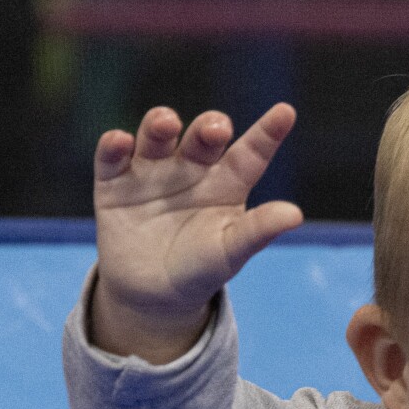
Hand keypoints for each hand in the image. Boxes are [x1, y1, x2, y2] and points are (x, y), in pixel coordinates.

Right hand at [88, 103, 304, 363]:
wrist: (152, 296)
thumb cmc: (200, 269)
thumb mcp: (230, 252)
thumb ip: (258, 230)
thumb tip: (295, 215)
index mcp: (227, 182)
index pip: (251, 152)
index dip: (268, 132)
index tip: (286, 112)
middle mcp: (192, 168)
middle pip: (202, 137)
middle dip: (208, 127)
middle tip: (215, 130)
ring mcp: (153, 171)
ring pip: (157, 136)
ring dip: (160, 124)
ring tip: (166, 124)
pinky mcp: (115, 183)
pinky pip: (113, 157)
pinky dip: (114, 146)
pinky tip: (120, 141)